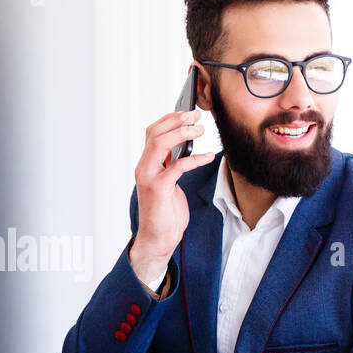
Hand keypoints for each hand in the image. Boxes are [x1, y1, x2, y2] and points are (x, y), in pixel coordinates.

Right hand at [129, 109, 214, 283]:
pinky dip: (195, 159)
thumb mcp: (169, 183)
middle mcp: (143, 167)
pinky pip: (177, 166)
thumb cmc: (166, 212)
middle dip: (176, 120)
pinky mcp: (158, 189)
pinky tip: (209, 157)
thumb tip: (186, 147)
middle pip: (154, 132)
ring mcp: (148, 177)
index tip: (189, 113)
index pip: (152, 132)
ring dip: (182, 133)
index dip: (170, 118)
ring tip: (201, 130)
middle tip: (197, 116)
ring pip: (160, 143)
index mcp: (146, 164)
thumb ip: (171, 165)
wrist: (158, 239)